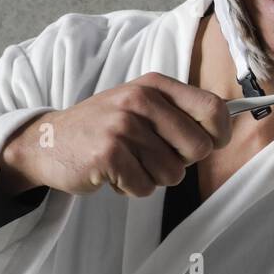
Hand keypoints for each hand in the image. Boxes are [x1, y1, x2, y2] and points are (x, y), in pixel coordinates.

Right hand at [0, 72, 231, 197]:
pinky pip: (145, 187)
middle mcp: (141, 99)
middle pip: (198, 149)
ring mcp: (124, 125)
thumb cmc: (104, 128)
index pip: (213, 108)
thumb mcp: (141, 105)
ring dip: (151, 178)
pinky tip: (112, 173)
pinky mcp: (109, 153)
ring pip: (172, 174)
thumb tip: (227, 125)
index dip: (219, 134)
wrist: (47, 142)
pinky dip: (131, 188)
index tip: (209, 144)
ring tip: (127, 163)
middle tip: (151, 156)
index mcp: (155, 85)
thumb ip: (179, 113)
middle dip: (180, 163)